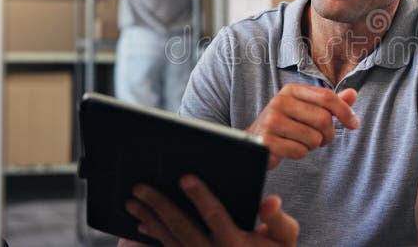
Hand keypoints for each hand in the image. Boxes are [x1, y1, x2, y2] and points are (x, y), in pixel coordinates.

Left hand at [123, 175, 298, 246]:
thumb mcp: (284, 240)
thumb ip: (278, 221)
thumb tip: (271, 201)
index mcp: (236, 244)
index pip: (214, 216)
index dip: (200, 196)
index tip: (184, 176)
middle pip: (182, 228)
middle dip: (160, 205)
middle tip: (140, 187)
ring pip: (169, 240)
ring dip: (149, 219)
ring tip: (132, 200)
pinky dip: (152, 236)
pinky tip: (141, 222)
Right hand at [247, 84, 358, 168]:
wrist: (254, 143)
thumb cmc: (285, 126)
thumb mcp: (306, 110)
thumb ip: (329, 103)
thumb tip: (353, 93)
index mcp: (291, 90)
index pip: (327, 96)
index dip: (345, 111)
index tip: (354, 124)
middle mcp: (280, 101)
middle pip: (323, 118)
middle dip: (328, 134)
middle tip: (321, 140)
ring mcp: (271, 120)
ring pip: (313, 137)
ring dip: (313, 146)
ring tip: (302, 142)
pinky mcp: (267, 140)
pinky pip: (299, 151)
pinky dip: (300, 154)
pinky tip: (289, 149)